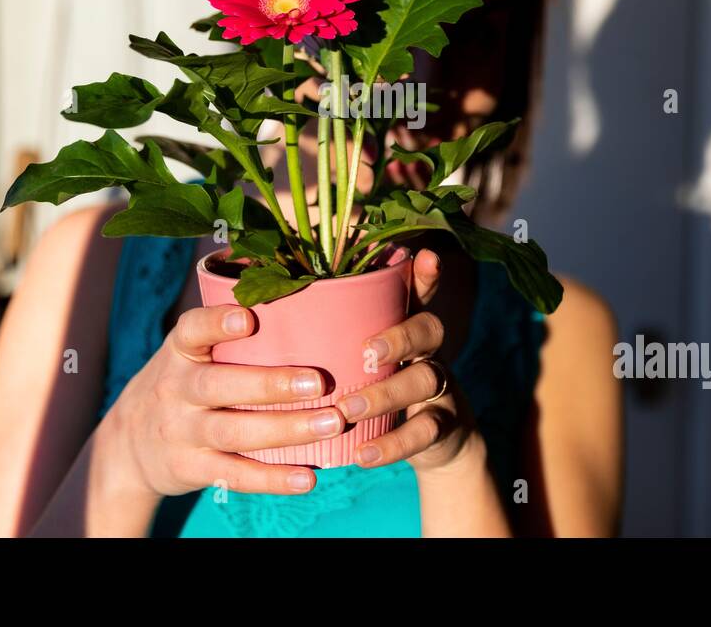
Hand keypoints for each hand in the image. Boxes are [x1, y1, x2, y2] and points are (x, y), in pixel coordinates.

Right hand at [104, 304, 345, 497]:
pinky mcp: (192, 469)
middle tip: (318, 382)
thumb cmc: (181, 385)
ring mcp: (183, 432)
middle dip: (271, 384)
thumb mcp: (188, 355)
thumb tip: (303, 304)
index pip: (192, 330)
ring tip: (331, 424)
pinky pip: (234, 475)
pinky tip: (307, 478)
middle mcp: (177, 389)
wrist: (127, 446)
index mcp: (180, 352)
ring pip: (234, 431)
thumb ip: (226, 335)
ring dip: (286, 429)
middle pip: (220, 385)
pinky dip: (272, 478)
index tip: (248, 319)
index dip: (217, 322)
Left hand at [336, 249, 479, 473]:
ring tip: (348, 409)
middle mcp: (428, 350)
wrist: (433, 441)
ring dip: (386, 394)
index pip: (417, 293)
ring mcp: (441, 386)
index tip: (423, 256)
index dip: (423, 275)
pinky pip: (425, 432)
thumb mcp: (360, 357)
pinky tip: (364, 454)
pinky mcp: (443, 425)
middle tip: (368, 350)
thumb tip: (268, 307)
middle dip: (400, 337)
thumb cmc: (378, 386)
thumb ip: (331, 334)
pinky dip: (394, 444)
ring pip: (425, 379)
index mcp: (405, 325)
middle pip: (428, 330)